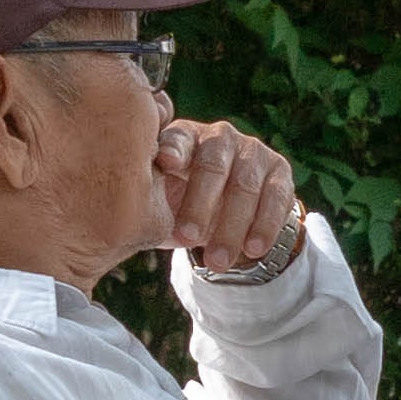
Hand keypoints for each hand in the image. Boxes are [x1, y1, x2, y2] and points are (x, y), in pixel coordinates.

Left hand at [154, 116, 298, 272]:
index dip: (174, 150)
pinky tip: (253, 250)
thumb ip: (145, 191)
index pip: (178, 139)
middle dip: (200, 206)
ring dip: (231, 227)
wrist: (223, 213)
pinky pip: (276, 197)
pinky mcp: (279, 171)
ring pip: (245, 186)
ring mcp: (253, 152)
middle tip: (187, 238)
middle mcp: (220, 137)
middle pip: (213, 166)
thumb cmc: (181, 202)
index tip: (166, 163)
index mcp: (185, 137)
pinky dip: (265, 226)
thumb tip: (121, 201)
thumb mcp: (158, 198)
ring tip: (217, 262)